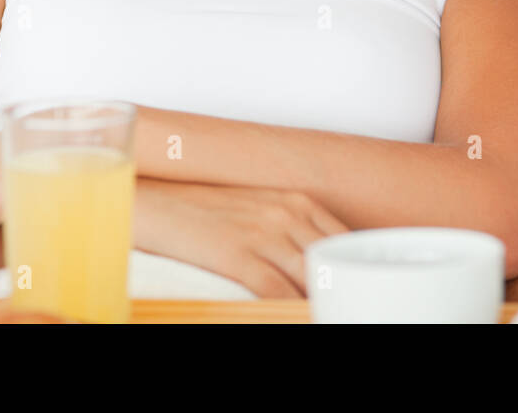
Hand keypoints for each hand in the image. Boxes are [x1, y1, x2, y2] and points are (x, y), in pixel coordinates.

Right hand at [135, 180, 349, 296]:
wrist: (152, 201)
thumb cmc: (204, 210)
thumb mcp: (258, 211)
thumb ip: (291, 232)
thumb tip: (317, 266)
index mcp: (298, 201)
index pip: (347, 240)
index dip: (357, 270)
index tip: (365, 290)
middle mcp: (288, 212)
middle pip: (334, 260)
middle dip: (344, 289)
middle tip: (354, 307)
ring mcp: (263, 231)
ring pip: (309, 277)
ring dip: (320, 302)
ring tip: (334, 314)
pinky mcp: (236, 253)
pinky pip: (274, 290)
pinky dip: (287, 309)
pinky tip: (292, 317)